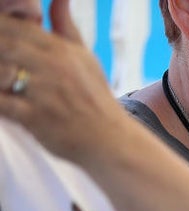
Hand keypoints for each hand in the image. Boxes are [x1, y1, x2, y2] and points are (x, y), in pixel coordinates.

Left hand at [0, 0, 131, 164]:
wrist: (111, 140)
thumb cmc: (95, 97)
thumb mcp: (85, 57)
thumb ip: (65, 25)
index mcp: (61, 50)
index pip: (15, 27)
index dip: (0, 29)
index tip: (0, 38)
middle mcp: (53, 67)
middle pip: (4, 44)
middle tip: (3, 64)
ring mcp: (44, 93)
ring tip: (3, 81)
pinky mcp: (36, 118)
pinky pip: (2, 103)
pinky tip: (3, 101)